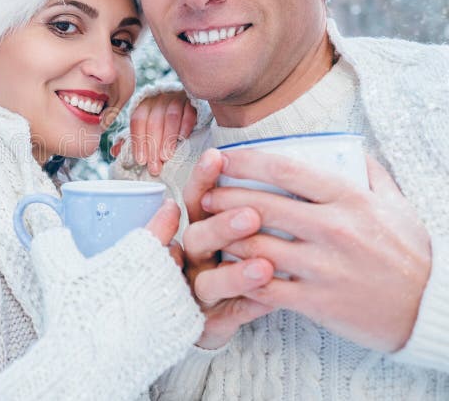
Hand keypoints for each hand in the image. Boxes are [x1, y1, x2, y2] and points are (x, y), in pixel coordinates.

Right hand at [0, 199, 203, 400]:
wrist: (90, 365)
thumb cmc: (75, 314)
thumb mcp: (57, 270)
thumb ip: (54, 242)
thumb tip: (50, 229)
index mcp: (142, 250)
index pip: (166, 219)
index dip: (166, 213)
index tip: (166, 211)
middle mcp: (168, 270)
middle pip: (175, 251)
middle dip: (164, 254)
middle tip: (145, 267)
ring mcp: (182, 299)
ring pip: (182, 280)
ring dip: (170, 284)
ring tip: (147, 297)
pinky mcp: (190, 326)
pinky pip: (187, 309)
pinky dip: (175, 310)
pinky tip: (157, 316)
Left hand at [111, 91, 196, 175]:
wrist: (186, 105)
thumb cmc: (162, 122)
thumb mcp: (145, 129)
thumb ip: (132, 140)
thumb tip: (115, 151)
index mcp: (144, 105)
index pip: (137, 122)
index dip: (138, 142)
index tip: (141, 161)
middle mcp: (158, 100)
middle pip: (153, 122)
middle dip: (153, 147)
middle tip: (155, 167)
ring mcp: (176, 98)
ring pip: (170, 117)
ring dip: (167, 139)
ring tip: (166, 157)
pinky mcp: (192, 101)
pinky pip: (188, 112)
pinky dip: (185, 126)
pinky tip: (183, 139)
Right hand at [181, 148, 275, 349]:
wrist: (219, 315)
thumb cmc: (234, 262)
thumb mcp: (239, 229)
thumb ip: (253, 200)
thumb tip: (284, 164)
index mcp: (203, 228)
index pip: (197, 198)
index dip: (203, 179)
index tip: (216, 157)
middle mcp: (196, 258)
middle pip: (195, 238)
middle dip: (220, 226)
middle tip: (250, 216)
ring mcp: (202, 290)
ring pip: (207, 282)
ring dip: (234, 273)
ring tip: (264, 266)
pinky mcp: (211, 322)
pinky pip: (227, 316)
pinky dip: (246, 307)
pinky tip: (267, 301)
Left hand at [207, 150, 431, 351]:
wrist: (432, 309)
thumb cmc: (411, 254)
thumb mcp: (395, 205)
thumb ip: (369, 174)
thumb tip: (347, 148)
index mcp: (350, 199)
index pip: (285, 170)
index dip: (246, 161)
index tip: (223, 158)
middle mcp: (333, 229)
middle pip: (261, 206)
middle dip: (223, 198)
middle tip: (204, 197)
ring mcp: (323, 266)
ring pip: (255, 246)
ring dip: (224, 237)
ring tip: (207, 231)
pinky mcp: (316, 301)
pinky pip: (265, 287)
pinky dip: (240, 277)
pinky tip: (225, 270)